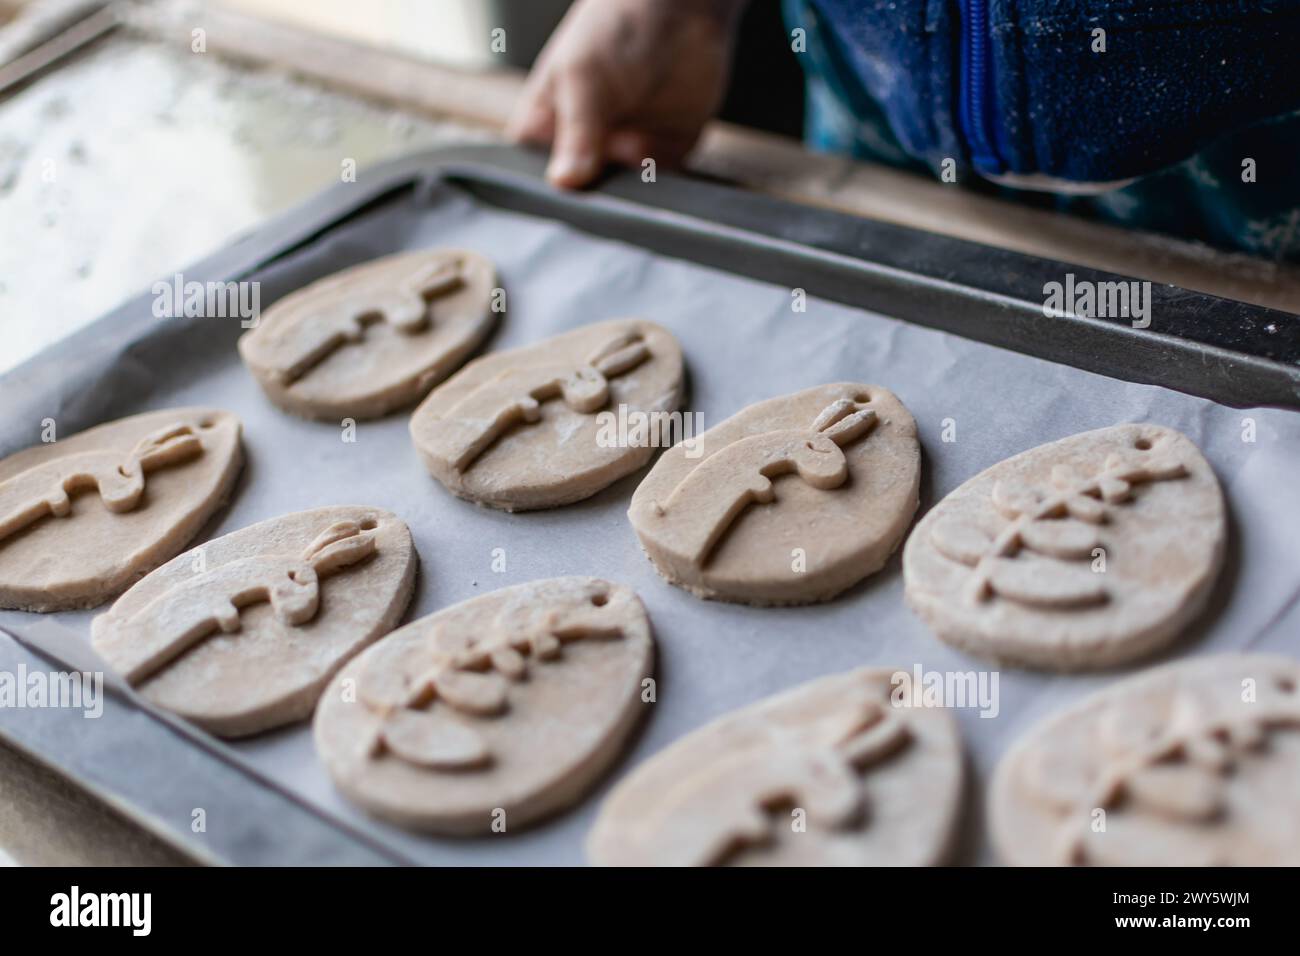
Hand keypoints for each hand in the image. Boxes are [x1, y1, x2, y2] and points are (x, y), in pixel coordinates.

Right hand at [508, 0, 745, 187]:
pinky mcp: (661, 163)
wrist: (680, 9)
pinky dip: (661, 196)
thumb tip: (564, 182)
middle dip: (590, 204)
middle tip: (601, 192)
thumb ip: (576, 131)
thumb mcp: (582, 75)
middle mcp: (580, 152)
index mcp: (543, 132)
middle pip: (578, 201)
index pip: (534, 181)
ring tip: (633, 182)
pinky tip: (661, 189)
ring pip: (619, 202)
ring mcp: (620, 160)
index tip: (561, 202)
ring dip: (627, 203)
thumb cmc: (614, 26)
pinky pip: (659, 194)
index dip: (546, 197)